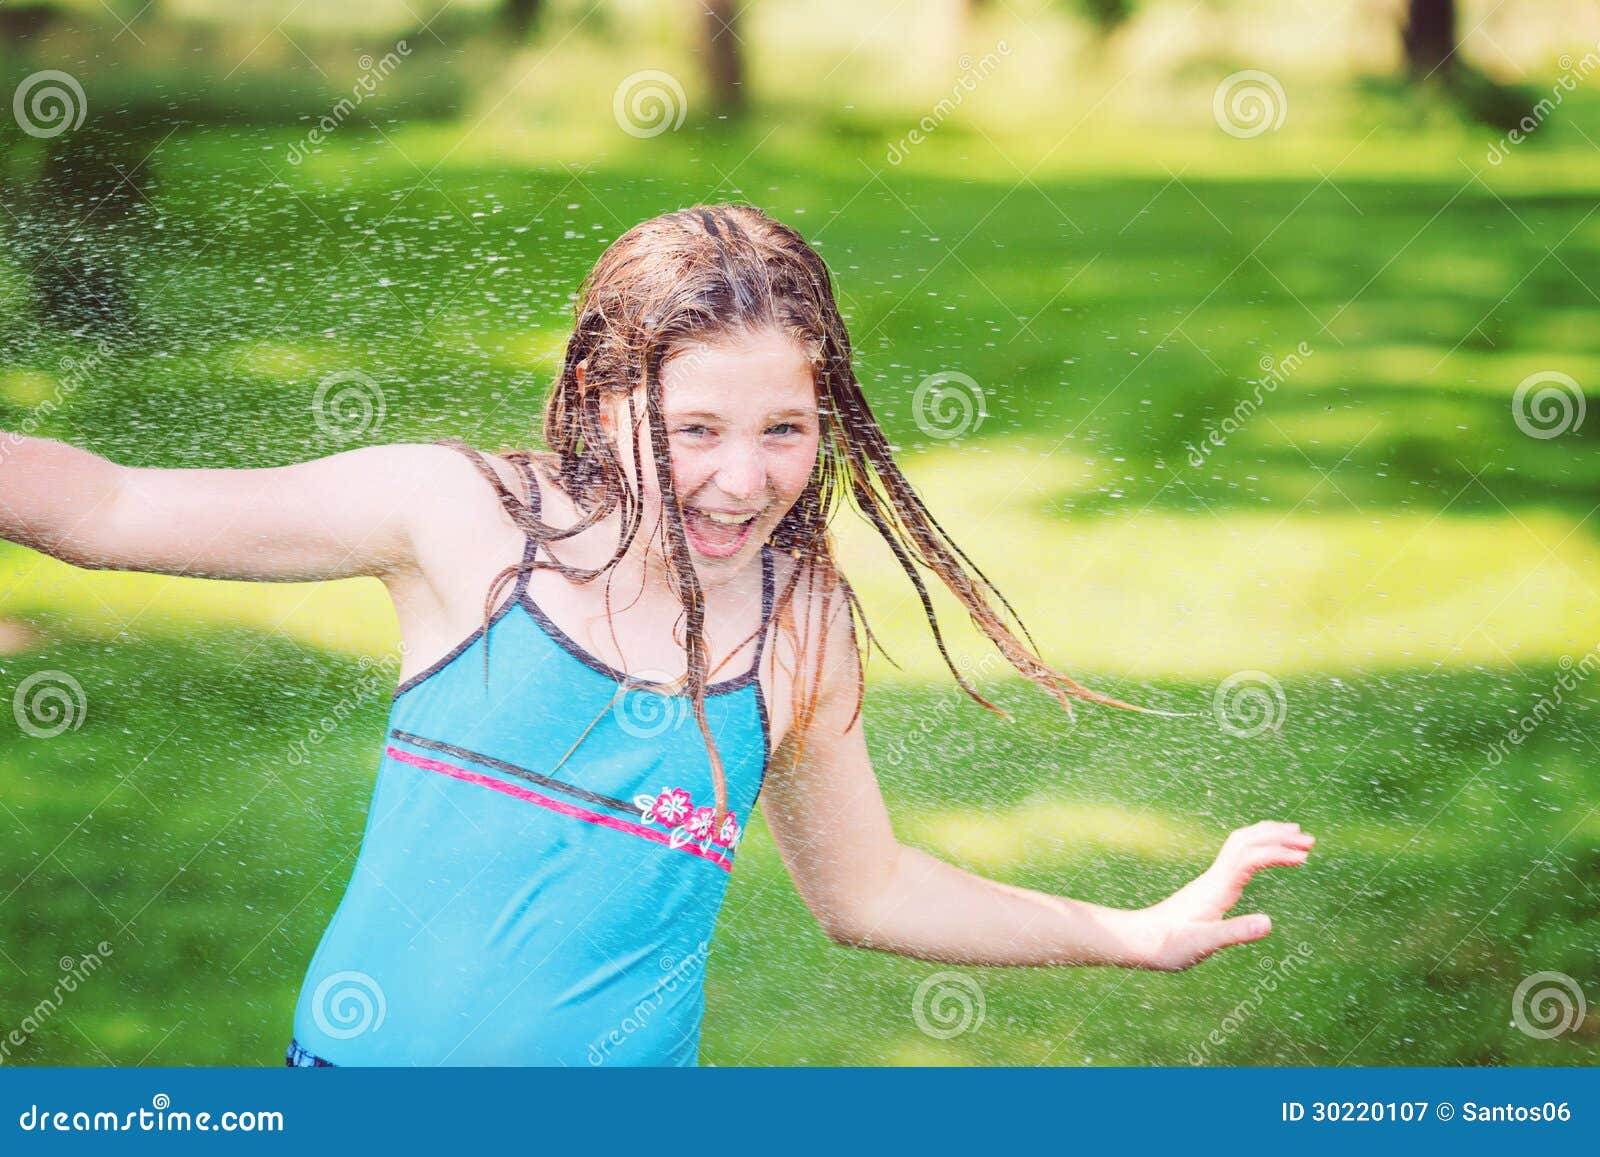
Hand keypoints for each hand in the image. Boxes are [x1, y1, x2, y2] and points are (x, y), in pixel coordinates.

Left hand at [1134, 820, 1314, 971]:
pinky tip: (1265, 858)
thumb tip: (1269, 923)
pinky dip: (1257, 848)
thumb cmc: (1168, 945)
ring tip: (1295, 838)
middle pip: (1247, 840)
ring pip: (1241, 843)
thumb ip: (1235, 933)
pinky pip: (1237, 856)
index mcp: (1217, 887)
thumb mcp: (1203, 944)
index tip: (1305, 858)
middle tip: (1311, 840)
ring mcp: (1211, 879)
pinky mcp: (1209, 887)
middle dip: (1279, 836)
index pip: (1251, 856)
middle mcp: (1215, 877)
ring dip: (1268, 837)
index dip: (1278, 852)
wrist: (1139, 940)